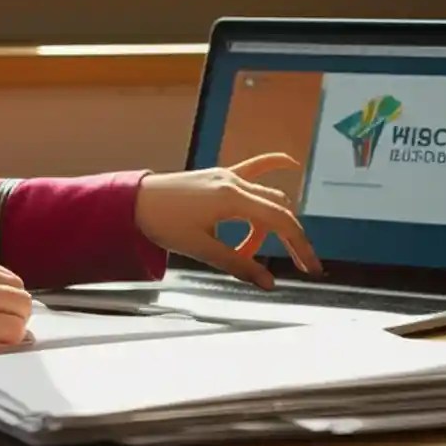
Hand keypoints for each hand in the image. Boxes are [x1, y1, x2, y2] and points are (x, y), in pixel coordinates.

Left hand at [134, 153, 322, 289]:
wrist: (134, 201)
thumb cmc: (162, 222)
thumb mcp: (200, 248)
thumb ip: (238, 264)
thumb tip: (268, 282)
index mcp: (232, 198)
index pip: (280, 221)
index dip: (301, 245)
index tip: (312, 268)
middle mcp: (234, 182)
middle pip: (278, 210)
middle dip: (291, 238)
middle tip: (297, 266)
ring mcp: (228, 176)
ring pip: (267, 198)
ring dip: (269, 225)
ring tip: (248, 253)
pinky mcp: (219, 176)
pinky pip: (254, 168)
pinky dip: (273, 166)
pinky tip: (290, 162)